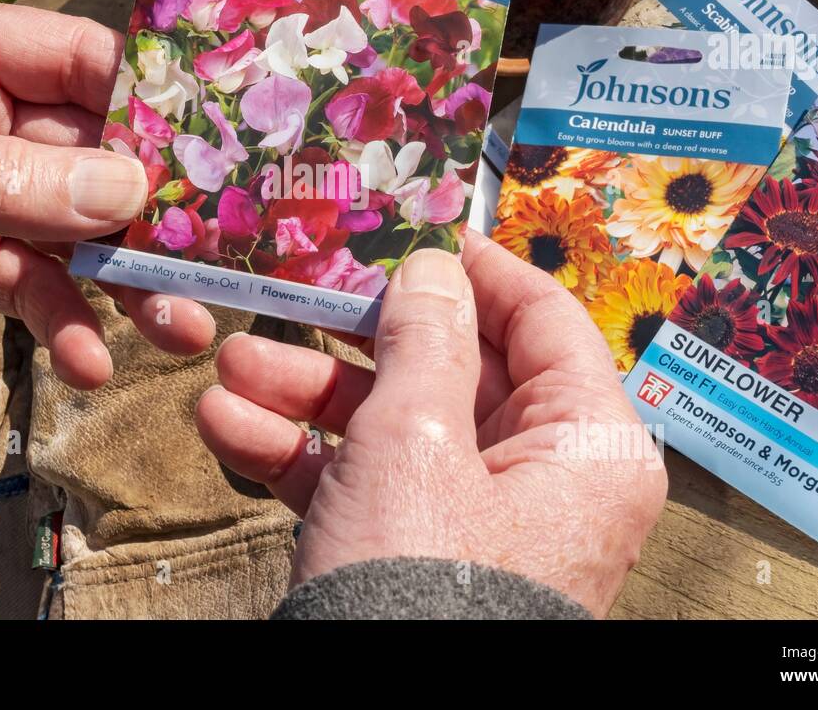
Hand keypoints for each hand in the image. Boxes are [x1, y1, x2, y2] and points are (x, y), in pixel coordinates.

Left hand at [0, 0, 214, 385]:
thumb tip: (128, 190)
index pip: (74, 60)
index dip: (146, 101)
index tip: (216, 149)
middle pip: (92, 154)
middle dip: (150, 211)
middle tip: (213, 257)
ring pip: (76, 229)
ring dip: (127, 281)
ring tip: (176, 329)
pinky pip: (37, 287)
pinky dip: (67, 323)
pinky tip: (88, 362)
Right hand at [195, 232, 666, 615]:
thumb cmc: (424, 586)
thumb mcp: (415, 439)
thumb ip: (422, 339)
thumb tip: (432, 267)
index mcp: (588, 446)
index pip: (545, 321)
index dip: (476, 269)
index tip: (416, 229)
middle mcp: (546, 480)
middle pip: (450, 372)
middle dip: (352, 342)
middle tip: (293, 299)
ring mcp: (480, 522)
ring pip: (395, 427)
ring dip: (306, 398)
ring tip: (230, 371)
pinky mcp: (422, 557)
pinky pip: (368, 485)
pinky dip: (303, 459)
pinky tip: (231, 431)